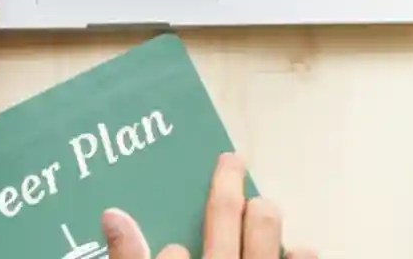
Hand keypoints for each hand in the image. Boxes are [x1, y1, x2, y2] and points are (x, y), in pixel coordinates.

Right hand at [101, 153, 315, 258]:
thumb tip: (112, 215)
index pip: (172, 253)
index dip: (173, 253)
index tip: (174, 249)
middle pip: (226, 216)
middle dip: (229, 186)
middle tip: (231, 163)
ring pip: (265, 227)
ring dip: (263, 216)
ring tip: (261, 206)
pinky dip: (300, 256)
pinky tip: (298, 251)